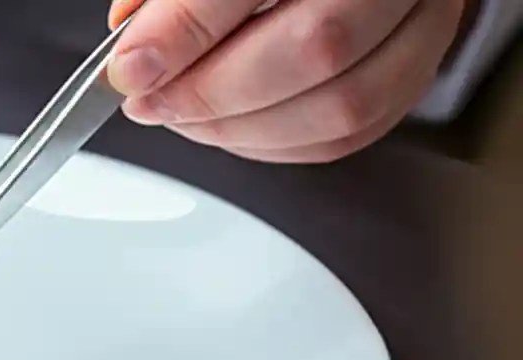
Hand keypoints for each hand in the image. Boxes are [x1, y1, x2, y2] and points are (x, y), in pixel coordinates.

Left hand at [105, 0, 466, 162]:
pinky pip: (353, 132)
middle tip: (149, 100)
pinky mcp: (419, 68)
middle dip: (211, 92)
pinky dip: (276, 144)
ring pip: (343, 105)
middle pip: (314, 48)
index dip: (185, 30)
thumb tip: (130, 36)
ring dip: (240, 129)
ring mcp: (425, 20)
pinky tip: (227, 127)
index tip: (128, 66)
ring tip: (179, 116)